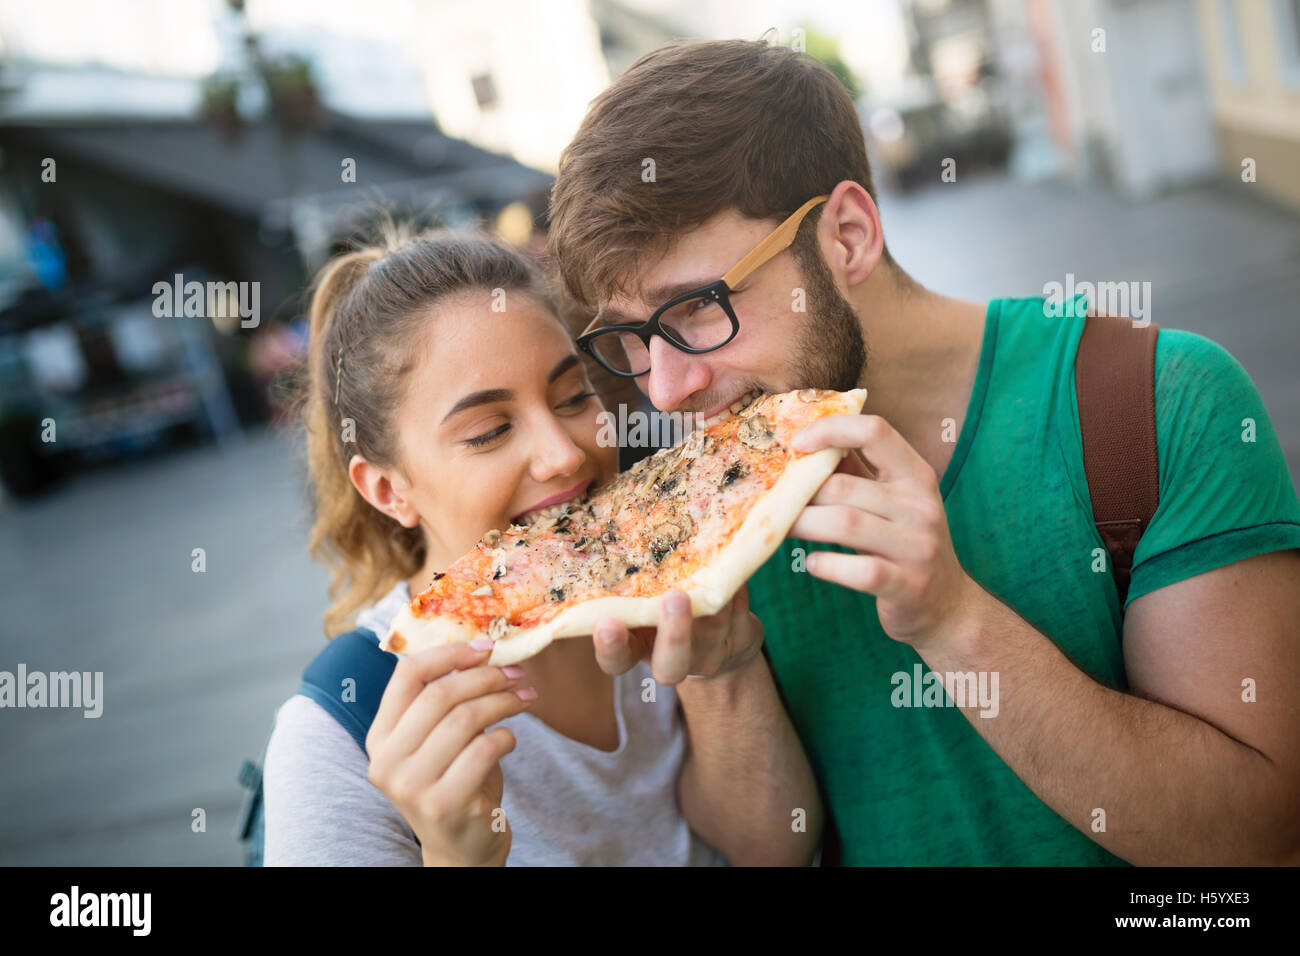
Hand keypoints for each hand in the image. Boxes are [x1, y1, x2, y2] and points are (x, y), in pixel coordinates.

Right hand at [366, 640, 535, 865]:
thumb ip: (444, 701)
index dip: (449, 654)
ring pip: (465, 720)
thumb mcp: (438, 740)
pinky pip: (484, 750)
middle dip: (486, 677)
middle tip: (516, 673)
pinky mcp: (444, 805)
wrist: (463, 847)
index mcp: (380, 737)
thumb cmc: (455, 780)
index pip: (406, 675)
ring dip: (503, 702)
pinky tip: (510, 739)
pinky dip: (506, 737)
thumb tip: (482, 647)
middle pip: (440, 695)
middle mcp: (387, 762)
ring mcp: (412, 787)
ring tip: (524, 699)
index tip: (486, 647)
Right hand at [591, 583, 763, 684]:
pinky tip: (732, 569)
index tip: (606, 624)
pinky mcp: (741, 639)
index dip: (610, 647)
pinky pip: (741, 618)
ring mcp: (710, 654)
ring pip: (712, 637)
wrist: (720, 637)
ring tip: (712, 575)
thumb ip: (626, 580)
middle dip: (674, 634)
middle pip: (670, 666)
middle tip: (674, 597)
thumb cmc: (662, 609)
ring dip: (713, 608)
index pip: (616, 660)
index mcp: (637, 648)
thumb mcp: (640, 598)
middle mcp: (672, 658)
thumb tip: (609, 521)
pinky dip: (737, 592)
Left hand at [789, 413, 979, 651]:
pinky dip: (825, 565)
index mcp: (917, 476)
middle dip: (801, 494)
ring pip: (843, 523)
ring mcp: (917, 548)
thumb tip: (809, 443)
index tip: (796, 443)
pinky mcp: (907, 586)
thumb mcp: (893, 501)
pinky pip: (857, 570)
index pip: (875, 431)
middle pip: (843, 486)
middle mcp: (921, 507)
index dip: (830, 429)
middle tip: (777, 503)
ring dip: (802, 525)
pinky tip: (813, 563)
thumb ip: (858, 471)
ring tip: (783, 529)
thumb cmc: (907, 545)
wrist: (948, 606)